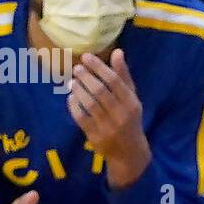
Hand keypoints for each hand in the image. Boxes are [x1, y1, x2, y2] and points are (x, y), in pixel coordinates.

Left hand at [68, 49, 150, 187]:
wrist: (128, 151)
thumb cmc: (130, 118)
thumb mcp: (131, 97)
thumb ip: (123, 76)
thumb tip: (117, 51)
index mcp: (132, 102)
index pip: (114, 81)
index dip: (99, 67)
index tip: (87, 56)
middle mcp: (121, 113)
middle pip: (100, 91)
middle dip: (86, 77)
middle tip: (76, 68)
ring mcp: (107, 126)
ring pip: (90, 104)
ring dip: (79, 90)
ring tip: (72, 81)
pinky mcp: (95, 136)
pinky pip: (81, 118)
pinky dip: (74, 106)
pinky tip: (71, 97)